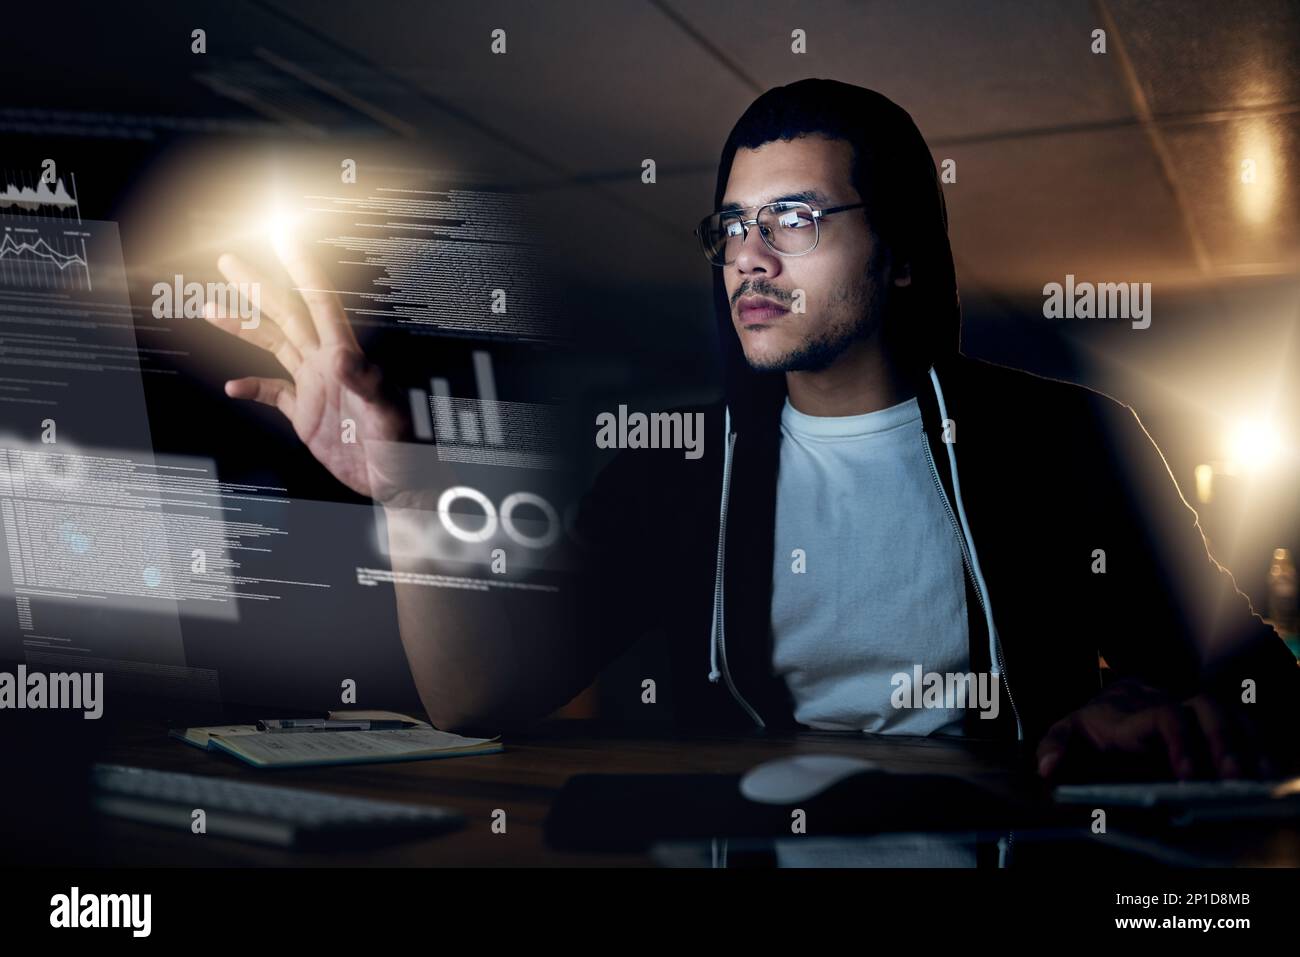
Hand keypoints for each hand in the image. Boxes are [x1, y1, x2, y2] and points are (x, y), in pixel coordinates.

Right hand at [204, 236, 411, 503]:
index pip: (320, 302)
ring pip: (274, 346)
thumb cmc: (405, 449)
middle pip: (288, 315)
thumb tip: (342, 356)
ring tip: (212, 307)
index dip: (302, 268)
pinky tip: (232, 386)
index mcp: (345, 357)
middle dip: (259, 287)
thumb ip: (366, 383)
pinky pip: (273, 393)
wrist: (400, 483)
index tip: (285, 237)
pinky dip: (251, 387)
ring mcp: (315, 387)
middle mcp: (327, 365)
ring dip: (244, 327)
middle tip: (229, 261)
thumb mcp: (389, 414)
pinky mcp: (306, 415)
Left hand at [1035, 677, 1277, 781]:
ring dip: (1246, 743)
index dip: (1180, 742)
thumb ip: (1056, 746)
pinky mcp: (1210, 724)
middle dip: (1223, 741)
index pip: (1165, 716)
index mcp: (1137, 713)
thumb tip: (1047, 768)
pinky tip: (1265, 768)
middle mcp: (1170, 705)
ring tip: (1255, 777)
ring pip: (1228, 713)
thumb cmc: (1093, 724)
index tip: (1188, 774)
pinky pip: (1241, 724)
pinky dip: (1256, 744)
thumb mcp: (1068, 731)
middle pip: (1206, 709)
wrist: (1111, 704)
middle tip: (1233, 778)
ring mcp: (1192, 712)